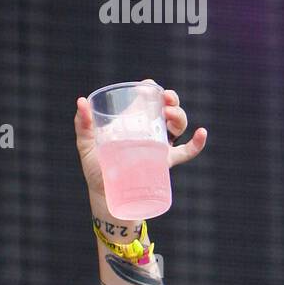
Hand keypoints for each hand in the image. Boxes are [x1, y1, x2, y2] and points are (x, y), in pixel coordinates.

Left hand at [74, 80, 207, 205]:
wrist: (105, 197)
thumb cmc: (96, 169)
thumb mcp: (87, 146)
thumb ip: (83, 125)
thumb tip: (81, 102)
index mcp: (133, 120)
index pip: (147, 96)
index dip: (151, 88)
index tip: (148, 88)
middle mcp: (150, 129)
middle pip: (167, 107)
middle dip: (171, 99)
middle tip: (164, 101)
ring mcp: (159, 145)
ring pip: (178, 125)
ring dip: (179, 115)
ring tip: (170, 116)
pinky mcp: (165, 163)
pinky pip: (186, 152)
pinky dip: (197, 143)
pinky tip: (202, 133)